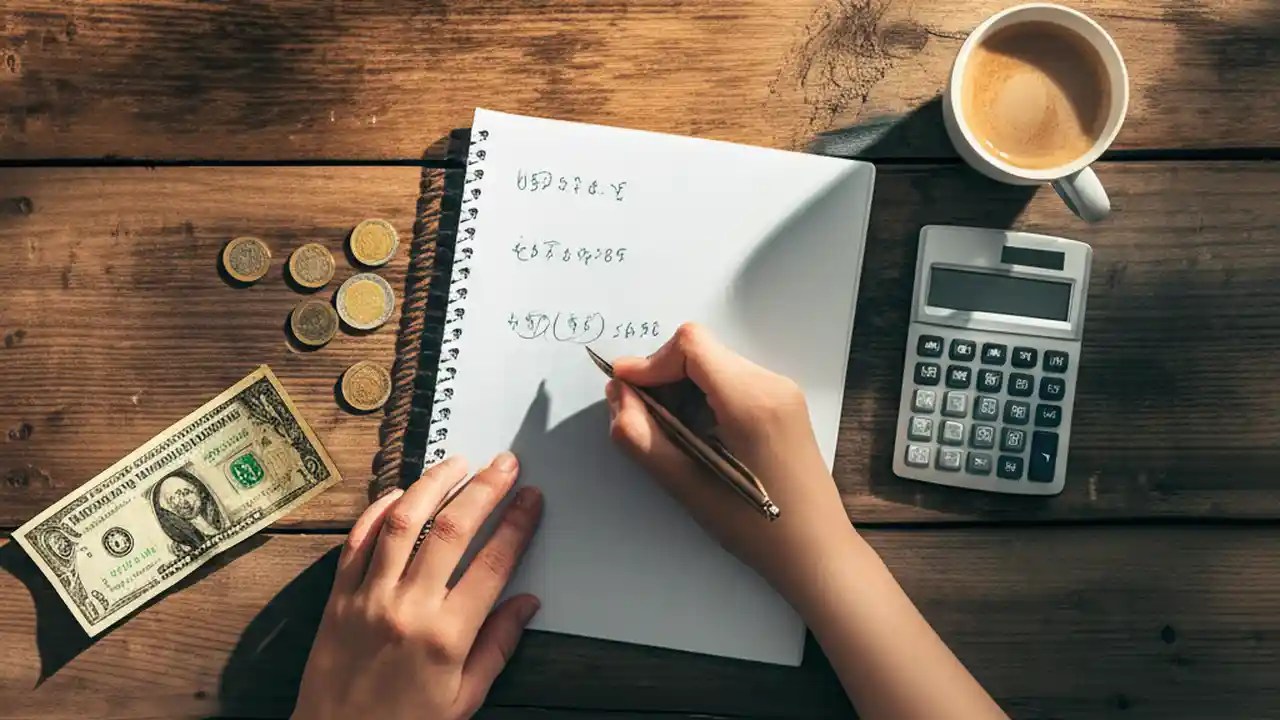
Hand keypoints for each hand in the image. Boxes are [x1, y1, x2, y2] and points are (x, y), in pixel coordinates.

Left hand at [293, 454, 543, 719]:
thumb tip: (527, 605)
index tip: (531, 499)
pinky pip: (357, 541)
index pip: (493, 564)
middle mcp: (407, 608)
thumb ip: (497, 647)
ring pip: (402, 523)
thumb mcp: (463, 699)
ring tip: (457, 464)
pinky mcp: (337, 598)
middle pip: (452, 530)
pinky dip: (377, 511)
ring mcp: (368, 598)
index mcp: (447, 636)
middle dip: (484, 490)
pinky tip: (400, 494)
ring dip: (433, 485)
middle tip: (504, 465)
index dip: (517, 524)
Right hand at [605, 323, 853, 601]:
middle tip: (644, 420)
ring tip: (672, 435)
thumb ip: (642, 436)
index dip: (650, 362)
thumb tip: (617, 394)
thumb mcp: (687, 485)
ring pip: (715, 366)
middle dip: (664, 378)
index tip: (624, 389)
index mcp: (751, 399)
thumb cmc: (754, 527)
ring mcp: (782, 392)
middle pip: (702, 352)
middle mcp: (772, 383)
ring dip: (683, 389)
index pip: (691, 344)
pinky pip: (732, 382)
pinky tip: (699, 437)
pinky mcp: (784, 405)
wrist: (816, 551)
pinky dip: (704, 398)